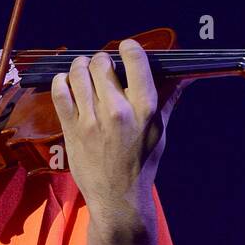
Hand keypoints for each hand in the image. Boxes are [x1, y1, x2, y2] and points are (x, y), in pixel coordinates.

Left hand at [50, 38, 181, 215]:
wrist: (118, 197)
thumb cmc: (142, 163)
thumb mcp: (160, 131)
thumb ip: (167, 99)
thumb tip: (184, 76)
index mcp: (144, 108)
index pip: (135, 60)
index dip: (128, 48)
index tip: (125, 48)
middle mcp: (118, 110)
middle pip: (102, 63)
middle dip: (101, 60)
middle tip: (102, 67)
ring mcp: (92, 120)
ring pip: (78, 73)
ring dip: (79, 67)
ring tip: (83, 71)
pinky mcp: (72, 129)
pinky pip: (60, 92)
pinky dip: (61, 82)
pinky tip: (66, 84)